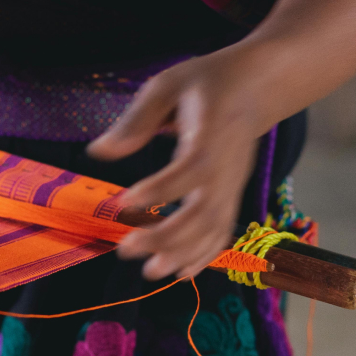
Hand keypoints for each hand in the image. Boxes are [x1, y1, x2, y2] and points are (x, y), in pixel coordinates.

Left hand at [87, 49, 264, 280]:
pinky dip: (204, 256)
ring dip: (183, 253)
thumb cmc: (208, 83)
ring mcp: (233, 184)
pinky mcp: (232, 195)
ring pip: (215, 228)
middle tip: (127, 249)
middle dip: (168, 235)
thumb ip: (136, 120)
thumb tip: (97, 152)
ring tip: (150, 272)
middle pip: (205, 209)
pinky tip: (179, 273)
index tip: (124, 202)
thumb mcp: (168, 85)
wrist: (258, 87)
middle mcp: (227, 166)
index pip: (192, 168)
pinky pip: (222, 232)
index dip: (161, 189)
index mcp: (212, 133)